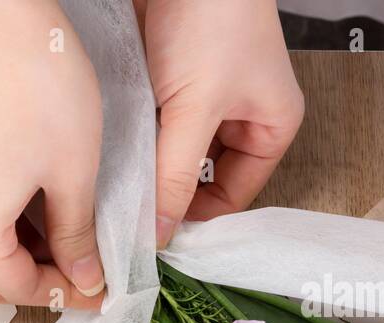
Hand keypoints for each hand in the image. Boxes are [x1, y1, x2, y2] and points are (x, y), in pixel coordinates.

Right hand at [0, 0, 105, 309]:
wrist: (4, 24)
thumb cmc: (42, 90)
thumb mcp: (74, 173)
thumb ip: (77, 236)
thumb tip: (86, 276)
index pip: (17, 288)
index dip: (64, 295)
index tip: (100, 290)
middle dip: (33, 288)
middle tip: (81, 276)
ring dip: (16, 263)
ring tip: (67, 245)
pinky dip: (0, 235)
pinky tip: (40, 216)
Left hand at [138, 0, 303, 246]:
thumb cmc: (213, 15)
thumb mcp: (195, 109)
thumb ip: (175, 176)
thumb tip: (158, 233)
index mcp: (271, 126)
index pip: (232, 197)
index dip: (194, 219)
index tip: (154, 238)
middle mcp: (239, 117)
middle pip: (198, 179)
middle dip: (166, 193)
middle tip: (128, 217)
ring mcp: (202, 101)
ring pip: (169, 156)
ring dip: (146, 166)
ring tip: (118, 180)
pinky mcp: (169, 86)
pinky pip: (150, 130)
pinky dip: (133, 141)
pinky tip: (112, 150)